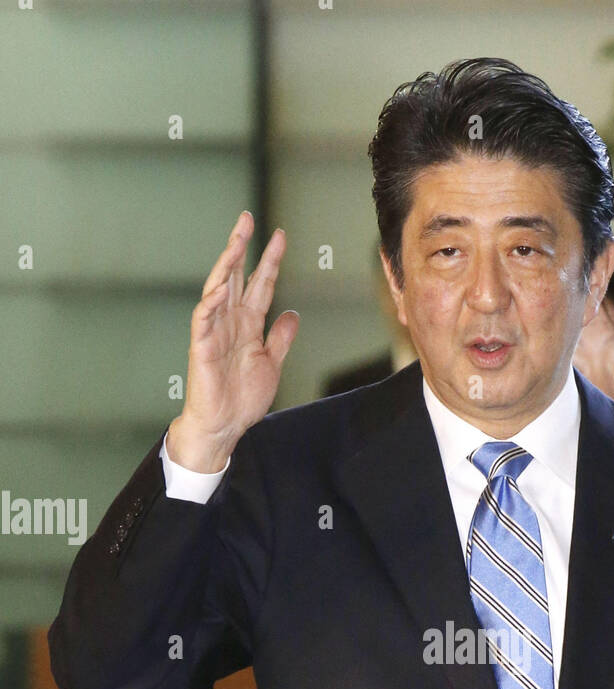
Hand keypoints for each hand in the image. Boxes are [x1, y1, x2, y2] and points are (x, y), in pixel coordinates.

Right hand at [168, 210, 299, 471]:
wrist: (225, 425)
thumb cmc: (243, 398)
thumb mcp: (272, 363)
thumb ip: (280, 338)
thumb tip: (292, 314)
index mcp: (248, 324)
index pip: (260, 284)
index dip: (270, 261)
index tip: (282, 236)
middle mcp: (230, 321)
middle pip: (235, 276)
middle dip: (241, 247)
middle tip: (246, 217)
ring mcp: (214, 331)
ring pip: (218, 289)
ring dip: (226, 265)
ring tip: (236, 242)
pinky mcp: (201, 346)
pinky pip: (203, 319)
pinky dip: (211, 302)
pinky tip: (221, 286)